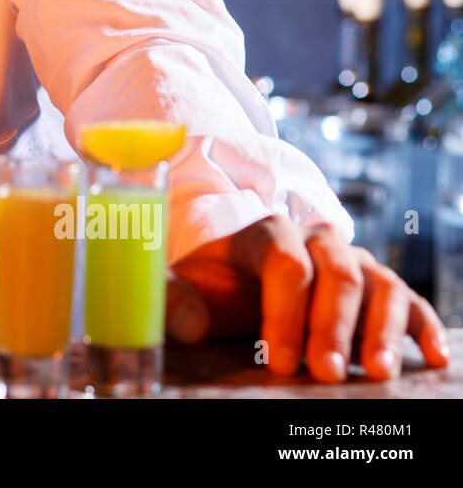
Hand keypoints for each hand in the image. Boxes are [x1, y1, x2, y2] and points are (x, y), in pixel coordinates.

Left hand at [165, 214, 450, 381]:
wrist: (237, 281)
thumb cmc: (214, 289)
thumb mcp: (188, 290)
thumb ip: (175, 300)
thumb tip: (188, 324)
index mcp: (267, 233)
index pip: (285, 265)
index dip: (285, 314)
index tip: (281, 363)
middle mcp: (316, 239)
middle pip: (336, 273)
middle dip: (332, 326)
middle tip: (326, 374)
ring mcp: (353, 259)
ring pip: (378, 283)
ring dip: (381, 329)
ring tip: (376, 373)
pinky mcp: (379, 286)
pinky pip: (409, 300)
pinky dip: (423, 326)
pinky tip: (431, 356)